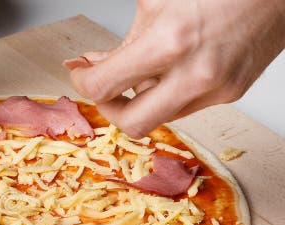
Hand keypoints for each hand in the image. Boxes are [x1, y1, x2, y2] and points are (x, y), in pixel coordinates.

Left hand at [65, 0, 284, 137]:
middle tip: (104, 86)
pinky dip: (169, 91)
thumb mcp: (156, 4)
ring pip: (161, 116)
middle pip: (132, 124)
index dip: (83, 82)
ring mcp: (217, 89)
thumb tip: (93, 65)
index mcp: (170, 43)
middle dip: (111, 107)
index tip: (81, 73)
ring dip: (142, 99)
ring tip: (140, 68)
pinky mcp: (232, 93)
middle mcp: (196, 74)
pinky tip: (169, 67)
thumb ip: (123, 42)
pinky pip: (186, 105)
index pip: (104, 86)